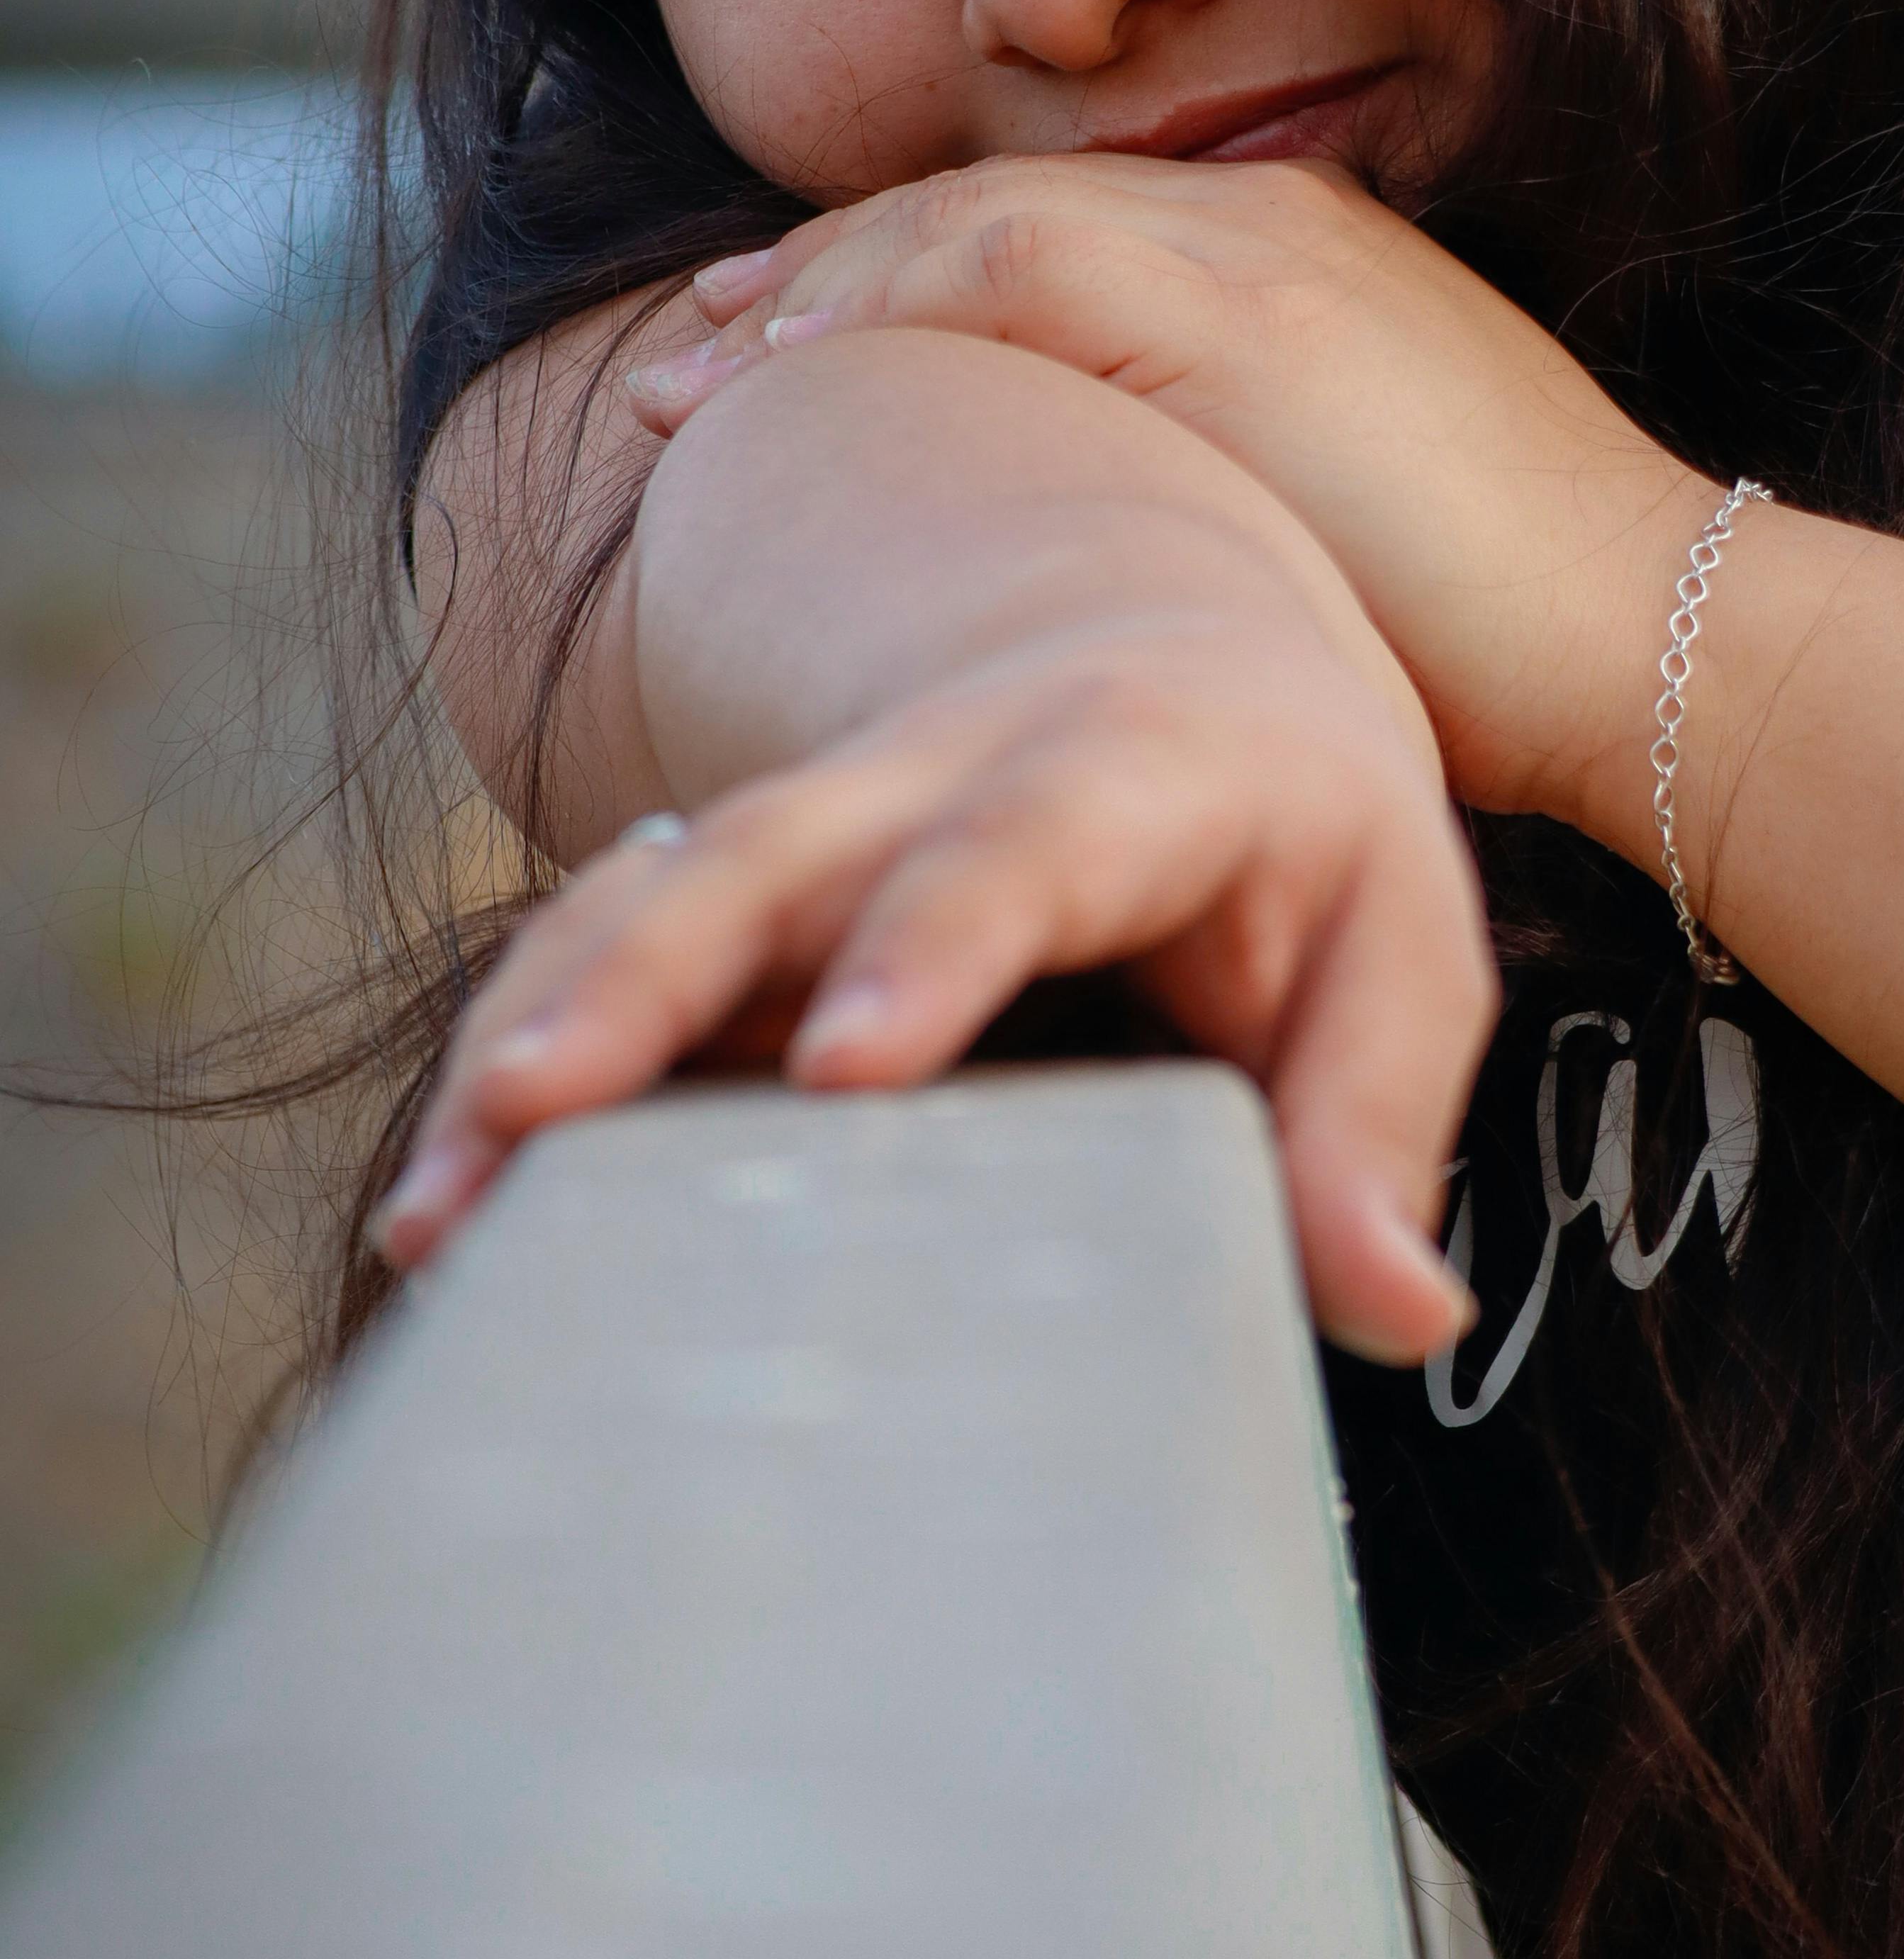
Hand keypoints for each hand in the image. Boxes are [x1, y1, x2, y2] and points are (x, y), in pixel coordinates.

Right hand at [376, 582, 1493, 1363]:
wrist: (1166, 646)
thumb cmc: (1306, 833)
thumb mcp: (1398, 939)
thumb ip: (1379, 1118)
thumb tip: (1402, 1312)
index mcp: (1126, 760)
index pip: (1018, 847)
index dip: (926, 944)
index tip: (844, 1067)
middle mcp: (937, 764)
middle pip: (773, 854)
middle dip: (646, 977)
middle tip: (539, 1107)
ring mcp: (816, 815)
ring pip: (653, 899)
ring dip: (542, 1032)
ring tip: (446, 1199)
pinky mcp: (737, 883)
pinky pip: (605, 950)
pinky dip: (522, 1058)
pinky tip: (450, 1208)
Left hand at [627, 155, 1699, 836]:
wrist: (1661, 640)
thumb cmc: (1505, 638)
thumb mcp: (1330, 527)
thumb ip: (1211, 488)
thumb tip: (1082, 551)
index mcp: (1285, 256)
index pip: (1034, 232)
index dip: (884, 281)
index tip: (768, 345)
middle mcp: (1263, 223)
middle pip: (983, 207)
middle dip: (819, 278)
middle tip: (689, 352)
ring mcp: (1261, 255)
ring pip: (978, 219)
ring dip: (822, 296)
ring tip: (695, 382)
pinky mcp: (1257, 321)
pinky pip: (1016, 266)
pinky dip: (889, 309)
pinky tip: (795, 377)